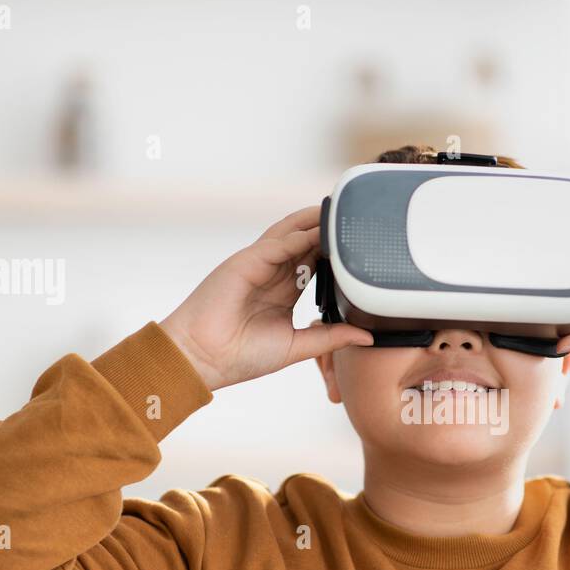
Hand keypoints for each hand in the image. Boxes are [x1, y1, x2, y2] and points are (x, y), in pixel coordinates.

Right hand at [159, 206, 373, 390]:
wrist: (203, 359)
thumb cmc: (242, 356)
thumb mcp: (298, 346)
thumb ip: (331, 337)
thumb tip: (365, 337)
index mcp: (284, 290)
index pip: (316, 263)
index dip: (337, 253)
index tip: (364, 246)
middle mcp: (273, 273)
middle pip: (306, 242)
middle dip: (330, 230)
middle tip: (359, 218)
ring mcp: (258, 264)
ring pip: (292, 234)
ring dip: (316, 222)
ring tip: (342, 210)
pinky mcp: (245, 262)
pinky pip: (276, 243)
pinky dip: (299, 235)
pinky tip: (319, 231)